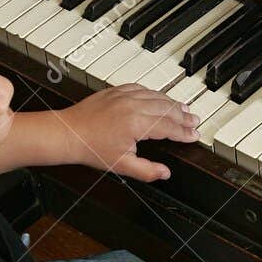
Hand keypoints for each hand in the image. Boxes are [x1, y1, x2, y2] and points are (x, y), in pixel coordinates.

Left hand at [64, 85, 198, 181]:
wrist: (67, 133)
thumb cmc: (91, 148)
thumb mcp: (121, 166)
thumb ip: (147, 171)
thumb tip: (165, 173)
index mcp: (137, 123)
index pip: (169, 127)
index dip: (184, 133)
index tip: (194, 136)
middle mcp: (133, 105)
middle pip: (167, 109)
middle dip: (183, 116)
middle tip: (194, 121)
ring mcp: (124, 95)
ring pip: (156, 96)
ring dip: (172, 103)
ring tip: (184, 109)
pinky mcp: (116, 91)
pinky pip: (142, 88)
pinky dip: (155, 94)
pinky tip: (160, 98)